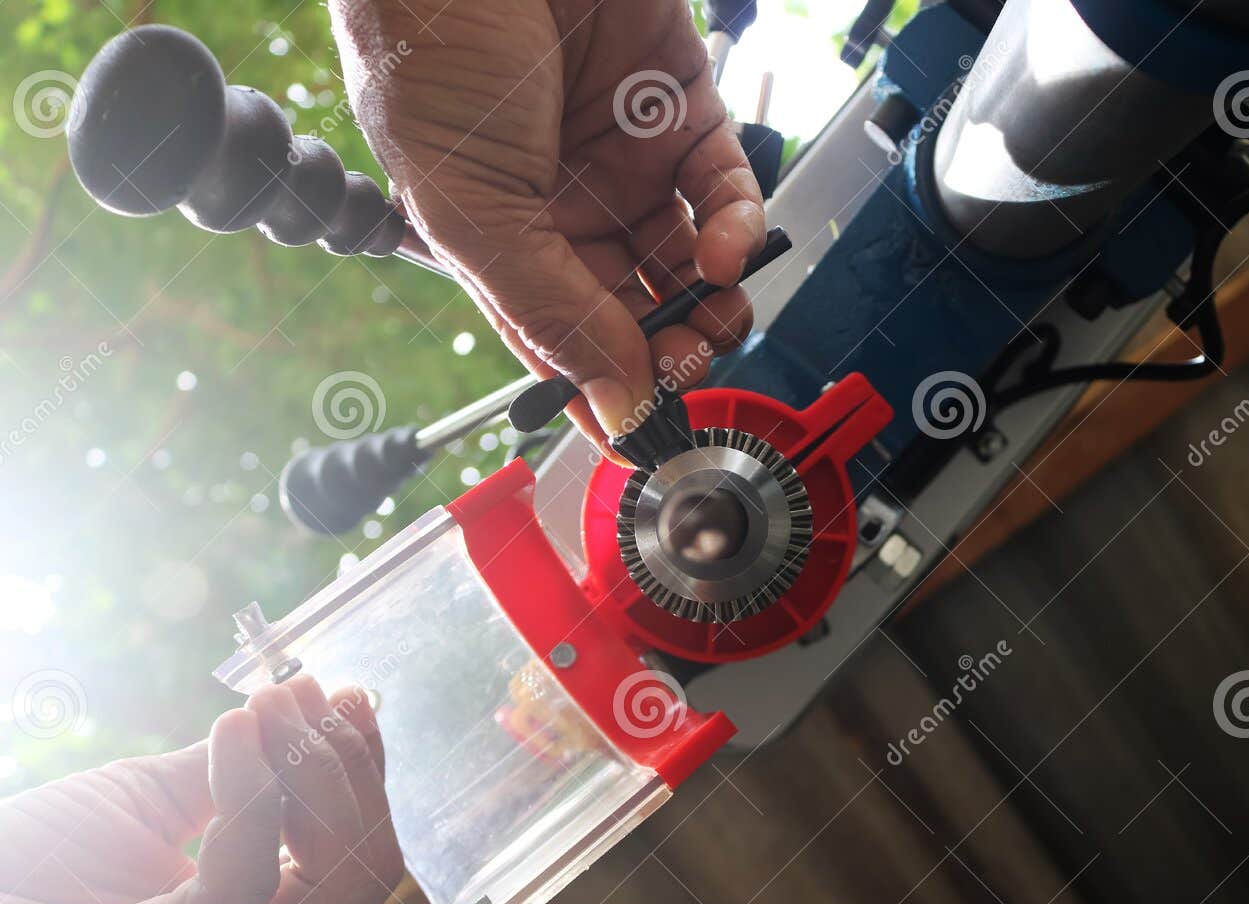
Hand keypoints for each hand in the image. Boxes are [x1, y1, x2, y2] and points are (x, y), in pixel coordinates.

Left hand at [0, 677, 402, 903]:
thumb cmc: (27, 876)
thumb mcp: (152, 807)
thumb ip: (236, 779)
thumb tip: (309, 707)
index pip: (363, 869)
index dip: (366, 778)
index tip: (346, 699)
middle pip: (369, 873)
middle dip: (344, 766)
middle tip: (297, 696)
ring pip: (335, 877)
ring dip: (308, 768)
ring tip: (263, 710)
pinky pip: (248, 882)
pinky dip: (255, 795)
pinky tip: (236, 736)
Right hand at [331, 0, 766, 452]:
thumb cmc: (428, 42)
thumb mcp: (471, 206)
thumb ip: (550, 309)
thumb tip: (613, 404)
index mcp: (498, 235)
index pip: (561, 340)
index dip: (604, 391)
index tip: (647, 436)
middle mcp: (566, 203)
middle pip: (636, 307)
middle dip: (668, 351)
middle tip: (688, 372)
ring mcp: (627, 157)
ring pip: (691, 261)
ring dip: (713, 305)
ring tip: (716, 320)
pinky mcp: (684, 104)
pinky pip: (727, 188)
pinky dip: (740, 228)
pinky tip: (728, 254)